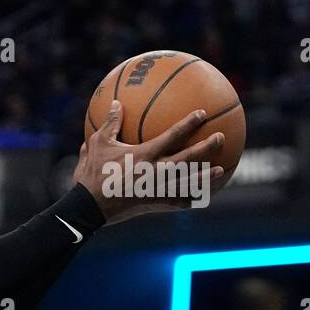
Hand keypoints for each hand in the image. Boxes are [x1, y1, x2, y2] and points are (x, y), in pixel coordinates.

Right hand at [73, 99, 225, 223]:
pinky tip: (196, 199)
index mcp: (145, 154)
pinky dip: (186, 200)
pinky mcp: (153, 204)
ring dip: (204, 176)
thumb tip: (115, 103)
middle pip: (188, 157)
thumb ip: (110, 123)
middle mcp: (156, 171)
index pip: (173, 135)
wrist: (89, 205)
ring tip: (219, 170)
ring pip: (187, 182)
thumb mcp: (97, 145)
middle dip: (206, 147)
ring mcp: (157, 189)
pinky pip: (174, 203)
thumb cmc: (92, 174)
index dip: (189, 122)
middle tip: (220, 137)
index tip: (202, 113)